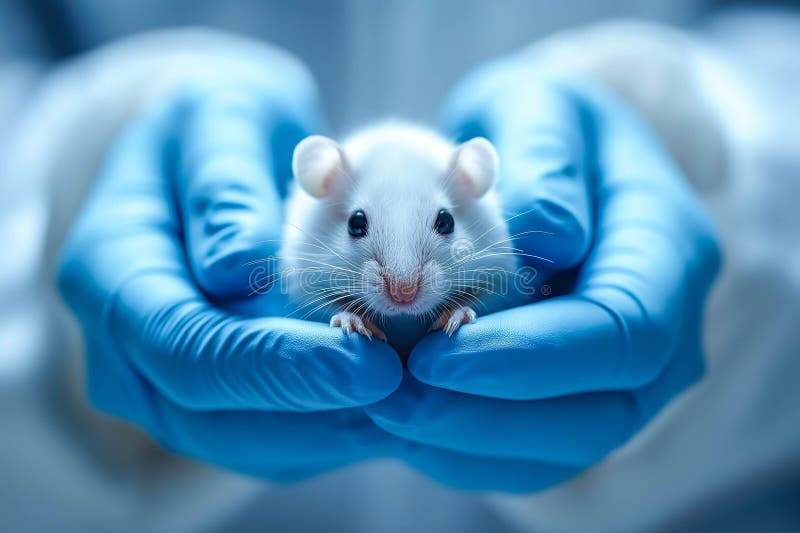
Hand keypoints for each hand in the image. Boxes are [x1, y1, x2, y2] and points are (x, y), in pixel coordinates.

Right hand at [57, 62, 405, 480]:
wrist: (204, 164)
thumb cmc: (214, 129)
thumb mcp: (217, 118)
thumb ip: (221, 183)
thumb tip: (238, 266)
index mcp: (107, 271)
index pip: (186, 348)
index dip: (278, 367)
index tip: (372, 363)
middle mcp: (123, 345)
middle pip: (211, 417)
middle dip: (318, 412)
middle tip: (411, 393)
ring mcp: (163, 383)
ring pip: (244, 443)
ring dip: (334, 431)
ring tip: (415, 403)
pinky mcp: (208, 399)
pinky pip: (268, 436)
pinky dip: (333, 426)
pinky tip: (392, 403)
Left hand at [366, 60, 720, 491]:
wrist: (563, 162)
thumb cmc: (547, 127)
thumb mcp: (542, 106)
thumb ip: (545, 156)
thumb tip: (550, 236)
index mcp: (669, 248)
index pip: (623, 328)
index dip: (532, 355)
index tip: (436, 355)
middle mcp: (667, 328)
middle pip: (601, 410)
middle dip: (491, 415)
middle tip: (396, 401)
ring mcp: (629, 374)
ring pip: (565, 446)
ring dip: (471, 441)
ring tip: (389, 414)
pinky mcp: (583, 396)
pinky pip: (536, 450)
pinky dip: (468, 448)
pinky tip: (408, 424)